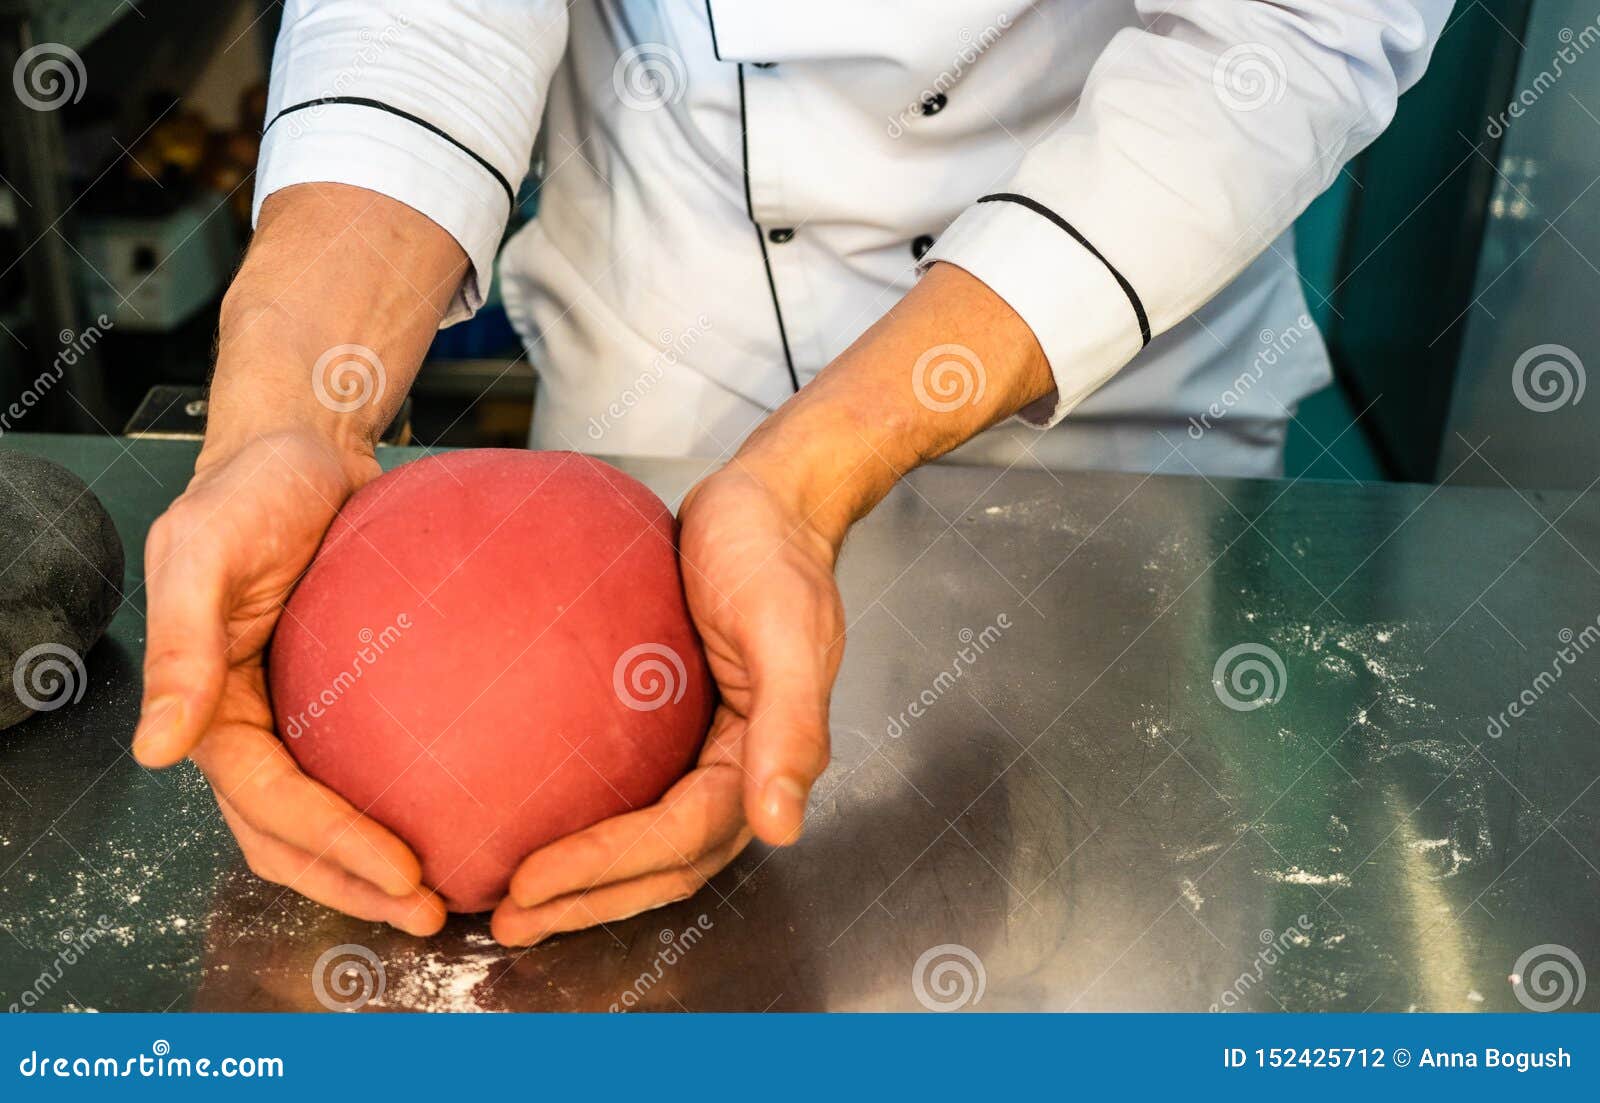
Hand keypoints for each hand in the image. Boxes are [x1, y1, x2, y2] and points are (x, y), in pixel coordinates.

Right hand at [133, 432, 444, 934]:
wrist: (304, 446)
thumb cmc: (251, 486)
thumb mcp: (204, 548)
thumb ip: (181, 646)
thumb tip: (156, 752)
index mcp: (210, 708)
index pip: (270, 803)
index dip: (333, 849)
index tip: (405, 876)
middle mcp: (249, 725)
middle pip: (294, 837)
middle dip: (357, 886)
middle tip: (435, 913)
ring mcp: (296, 716)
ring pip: (329, 815)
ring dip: (377, 864)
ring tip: (450, 890)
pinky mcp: (343, 696)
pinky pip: (369, 763)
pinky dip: (402, 800)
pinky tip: (464, 810)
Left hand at [491, 464, 844, 944]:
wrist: (767, 501)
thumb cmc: (772, 552)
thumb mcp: (785, 629)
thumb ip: (792, 728)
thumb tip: (781, 828)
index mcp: (763, 761)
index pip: (679, 838)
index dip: (606, 869)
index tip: (528, 882)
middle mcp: (736, 770)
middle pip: (660, 863)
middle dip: (586, 901)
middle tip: (505, 919)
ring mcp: (703, 752)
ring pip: (641, 839)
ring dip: (580, 877)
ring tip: (507, 895)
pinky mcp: (672, 725)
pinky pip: (625, 785)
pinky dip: (580, 814)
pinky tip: (524, 807)